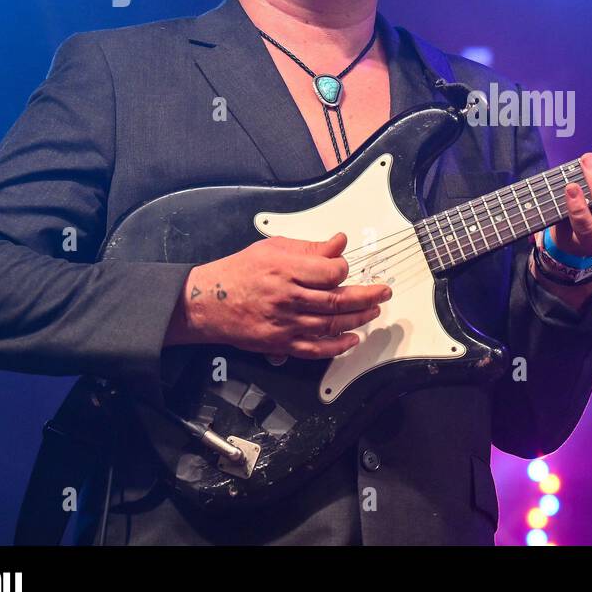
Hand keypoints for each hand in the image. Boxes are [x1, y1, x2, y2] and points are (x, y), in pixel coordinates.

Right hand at [165, 232, 389, 359]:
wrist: (208, 302)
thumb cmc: (239, 272)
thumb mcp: (273, 248)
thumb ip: (309, 248)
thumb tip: (340, 242)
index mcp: (286, 270)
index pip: (331, 271)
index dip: (345, 269)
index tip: (347, 267)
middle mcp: (288, 298)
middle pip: (338, 300)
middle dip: (368, 296)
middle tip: (383, 291)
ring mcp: (286, 323)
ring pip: (332, 324)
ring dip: (358, 318)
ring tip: (373, 310)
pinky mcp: (281, 343)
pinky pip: (316, 349)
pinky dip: (338, 346)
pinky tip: (352, 339)